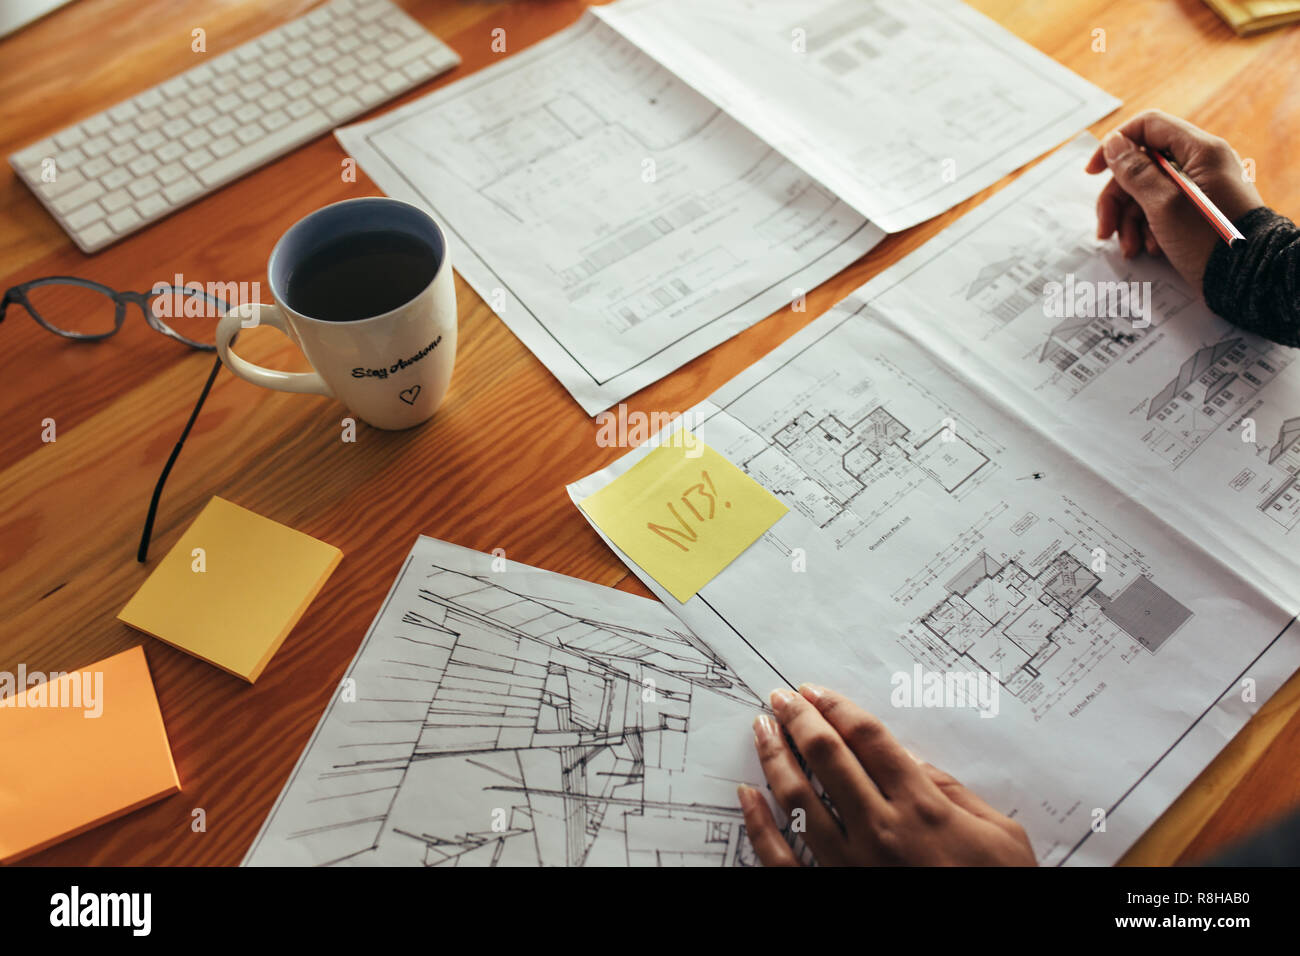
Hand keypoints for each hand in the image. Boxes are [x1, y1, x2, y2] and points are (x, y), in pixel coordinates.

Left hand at [737, 685, 1036, 865]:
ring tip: (762, 730)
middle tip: (780, 698)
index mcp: (922, 808)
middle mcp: (880, 829)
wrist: (989, 952)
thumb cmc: (1000, 891)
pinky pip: (781, 857)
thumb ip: (955, 792)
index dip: (838, 708)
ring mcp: (850, 864)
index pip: (868, 739)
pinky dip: (758, 823)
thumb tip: (913, 762)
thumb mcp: (1002, 836)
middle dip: (799, 720)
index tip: (816, 692)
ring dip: (775, 758)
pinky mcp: (829, 892)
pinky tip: (747, 795)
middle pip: (827, 757)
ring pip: (797, 798)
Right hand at [1085, 110, 1261, 290]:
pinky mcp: (1196, 211)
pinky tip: (1150, 249)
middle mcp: (1201, 164)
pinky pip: (1161, 210)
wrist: (1247, 279)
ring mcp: (1199, 188)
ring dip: (1130, 220)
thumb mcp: (1165, 205)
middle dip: (1118, 200)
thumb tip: (1114, 144)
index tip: (1093, 172)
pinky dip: (1148, 229)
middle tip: (1105, 229)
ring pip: (1147, 192)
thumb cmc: (1211, 241)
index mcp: (1200, 151)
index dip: (1115, 145)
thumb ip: (1136, 171)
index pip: (1148, 127)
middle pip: (1142, 166)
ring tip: (1131, 248)